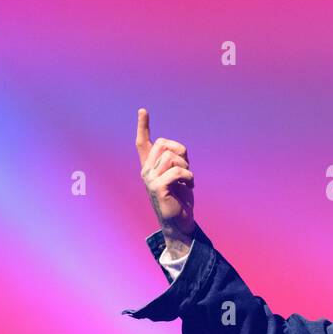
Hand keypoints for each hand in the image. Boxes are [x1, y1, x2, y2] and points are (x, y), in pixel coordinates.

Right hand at [136, 108, 195, 248]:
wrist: (179, 222)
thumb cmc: (180, 198)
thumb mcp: (178, 174)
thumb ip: (175, 160)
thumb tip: (177, 151)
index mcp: (150, 166)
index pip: (143, 143)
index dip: (143, 126)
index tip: (143, 111)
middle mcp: (146, 171)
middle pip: (163, 144)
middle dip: (180, 152)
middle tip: (186, 168)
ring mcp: (150, 180)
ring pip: (171, 157)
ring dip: (186, 167)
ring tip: (187, 180)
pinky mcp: (158, 188)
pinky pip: (177, 171)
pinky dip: (188, 177)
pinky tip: (189, 186)